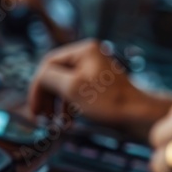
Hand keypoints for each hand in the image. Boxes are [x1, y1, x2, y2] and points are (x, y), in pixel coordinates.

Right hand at [27, 39, 170, 132]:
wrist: (137, 115)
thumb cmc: (110, 101)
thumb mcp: (72, 87)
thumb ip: (49, 77)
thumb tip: (39, 77)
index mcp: (84, 50)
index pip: (49, 63)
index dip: (38, 86)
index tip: (34, 106)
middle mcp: (90, 56)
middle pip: (56, 75)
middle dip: (47, 97)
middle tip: (40, 116)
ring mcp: (95, 70)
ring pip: (65, 85)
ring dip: (57, 104)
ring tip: (54, 121)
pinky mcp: (100, 85)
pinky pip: (77, 92)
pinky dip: (69, 106)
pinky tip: (68, 120)